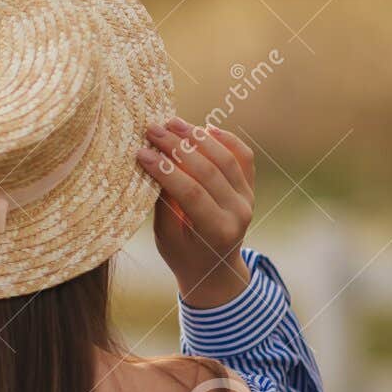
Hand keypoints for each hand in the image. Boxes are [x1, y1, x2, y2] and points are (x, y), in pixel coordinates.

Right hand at [137, 118, 254, 308]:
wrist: (215, 269)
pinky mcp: (250, 187)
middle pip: (209, 170)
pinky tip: (203, 128)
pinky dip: (225, 138)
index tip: (141, 152)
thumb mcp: (166, 237)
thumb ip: (163, 203)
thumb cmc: (183, 255)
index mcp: (217, 231)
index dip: (165, 170)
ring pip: (226, 158)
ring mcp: (248, 198)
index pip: (191, 193)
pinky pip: (243, 155)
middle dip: (177, 147)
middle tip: (152, 130)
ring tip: (171, 123)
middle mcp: (239, 213)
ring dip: (197, 137)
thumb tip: (152, 163)